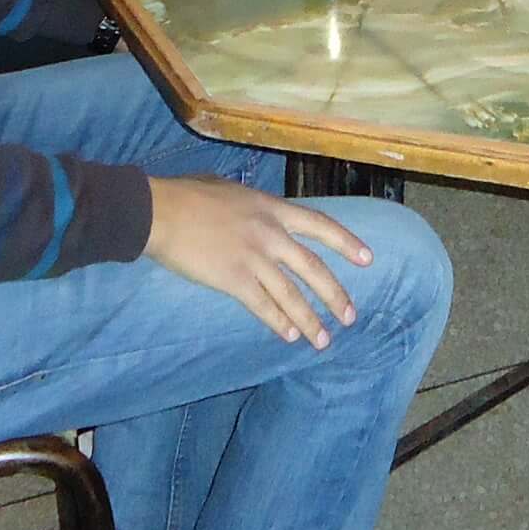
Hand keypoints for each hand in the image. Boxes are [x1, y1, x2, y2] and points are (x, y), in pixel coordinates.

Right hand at [144, 176, 372, 347]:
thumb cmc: (189, 195)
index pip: (320, 225)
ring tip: (324, 340)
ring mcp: (254, 258)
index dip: (347, 243)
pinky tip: (290, 336)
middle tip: (350, 316)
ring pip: (292, 294)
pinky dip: (279, 323)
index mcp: (272, 208)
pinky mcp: (234, 280)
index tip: (368, 260)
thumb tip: (259, 209)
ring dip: (311, 320)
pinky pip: (263, 306)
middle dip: (335, 294)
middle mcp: (271, 234)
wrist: (161, 211)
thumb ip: (253, 204)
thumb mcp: (231, 189)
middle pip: (313, 268)